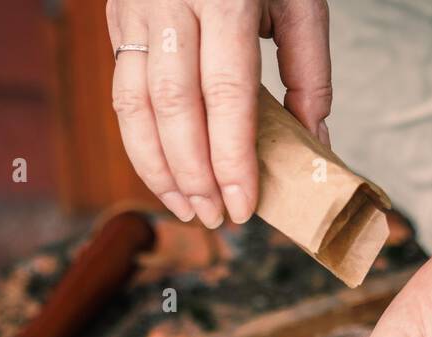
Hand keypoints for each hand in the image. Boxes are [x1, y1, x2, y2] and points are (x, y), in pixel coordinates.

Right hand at [107, 0, 330, 227]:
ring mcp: (136, 11)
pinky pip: (121, 97)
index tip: (244, 205)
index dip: (233, 158)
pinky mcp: (117, 21)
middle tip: (216, 219)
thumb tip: (314, 145)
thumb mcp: (298, 0)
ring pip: (135, 107)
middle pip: (175, 108)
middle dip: (196, 175)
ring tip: (188, 210)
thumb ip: (308, 71)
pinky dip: (140, 145)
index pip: (226, 94)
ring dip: (160, 169)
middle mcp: (172, 3)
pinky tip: (165, 177)